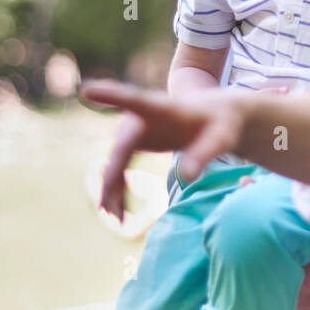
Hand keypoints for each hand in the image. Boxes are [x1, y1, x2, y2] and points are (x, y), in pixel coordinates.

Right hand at [82, 81, 248, 217]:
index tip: (87, 90)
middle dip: (114, 178)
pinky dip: (118, 187)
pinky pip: (120, 167)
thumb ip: (205, 153)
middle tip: (112, 210)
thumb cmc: (221, 123)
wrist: (218, 116)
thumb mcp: (222, 138)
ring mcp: (136, 130)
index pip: (135, 100)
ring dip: (112, 189)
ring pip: (116, 161)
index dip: (112, 96)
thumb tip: (186, 177)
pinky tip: (118, 211)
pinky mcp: (136, 143)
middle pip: (122, 148)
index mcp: (163, 108)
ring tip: (117, 218)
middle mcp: (142, 117)